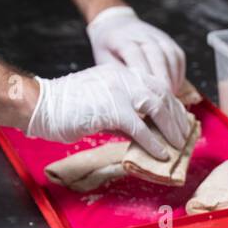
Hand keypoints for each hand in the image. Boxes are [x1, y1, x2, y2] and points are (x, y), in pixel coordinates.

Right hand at [28, 64, 191, 157]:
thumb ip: (125, 114)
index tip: (181, 121)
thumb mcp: (103, 104)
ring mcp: (119, 91)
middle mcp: (124, 78)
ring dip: (170, 129)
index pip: (156, 85)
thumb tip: (145, 134)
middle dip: (176, 117)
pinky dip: (153, 143)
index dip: (172, 104)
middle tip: (184, 136)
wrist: (43, 104)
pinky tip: (161, 154)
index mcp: (122, 73)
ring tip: (178, 146)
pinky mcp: (112, 109)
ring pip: (156, 108)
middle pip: (161, 95)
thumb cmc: (68, 107)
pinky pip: (140, 128)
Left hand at [87, 5, 185, 92]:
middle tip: (164, 102)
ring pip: (171, 55)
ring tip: (171, 97)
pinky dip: (179, 73)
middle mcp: (142, 33)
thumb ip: (118, 75)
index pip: (136, 55)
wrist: (116, 24)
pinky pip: (178, 56)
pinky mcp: (168, 40)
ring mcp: (157, 35)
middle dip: (162, 80)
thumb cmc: (108, 48)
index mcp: (122, 38)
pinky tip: (175, 87)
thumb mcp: (104, 60)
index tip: (148, 95)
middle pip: (157, 55)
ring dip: (173, 78)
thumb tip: (131, 96)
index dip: (144, 76)